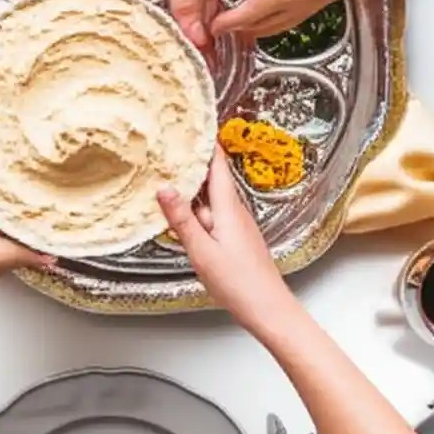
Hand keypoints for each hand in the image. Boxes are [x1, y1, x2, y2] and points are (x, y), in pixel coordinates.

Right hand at [157, 147, 297, 333]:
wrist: (268, 309)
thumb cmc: (239, 283)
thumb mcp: (202, 250)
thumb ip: (182, 219)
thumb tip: (165, 188)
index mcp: (228, 208)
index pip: (217, 166)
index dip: (207, 144)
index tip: (195, 124)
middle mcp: (235, 212)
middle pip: (211, 182)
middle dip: (192, 166)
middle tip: (169, 149)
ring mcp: (236, 227)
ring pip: (210, 202)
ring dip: (192, 192)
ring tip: (167, 180)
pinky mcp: (236, 241)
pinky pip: (213, 218)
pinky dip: (197, 213)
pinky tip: (183, 221)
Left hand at [212, 0, 410, 37]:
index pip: (246, 16)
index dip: (226, 23)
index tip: (209, 28)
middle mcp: (297, 4)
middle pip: (260, 26)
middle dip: (239, 30)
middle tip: (221, 29)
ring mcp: (313, 2)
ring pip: (277, 25)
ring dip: (257, 28)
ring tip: (243, 26)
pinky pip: (291, 17)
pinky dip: (275, 20)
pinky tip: (275, 10)